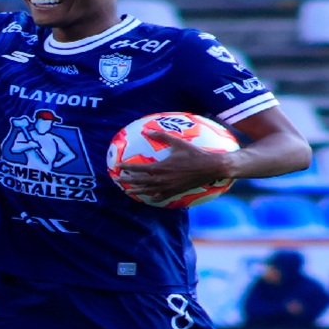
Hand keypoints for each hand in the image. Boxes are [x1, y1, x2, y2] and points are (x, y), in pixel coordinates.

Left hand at [117, 128, 233, 202]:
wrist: (210, 167)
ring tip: (127, 191)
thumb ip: (161, 136)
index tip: (118, 167)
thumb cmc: (194, 154)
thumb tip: (146, 131)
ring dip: (137, 191)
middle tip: (118, 181)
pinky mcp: (175, 192)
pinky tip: (148, 198)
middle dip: (127, 181)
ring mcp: (169, 187)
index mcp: (161, 167)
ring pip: (148, 191)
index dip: (127, 168)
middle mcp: (162, 179)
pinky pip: (161, 197)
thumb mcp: (177, 143)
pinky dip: (153, 197)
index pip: (139, 169)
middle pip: (140, 181)